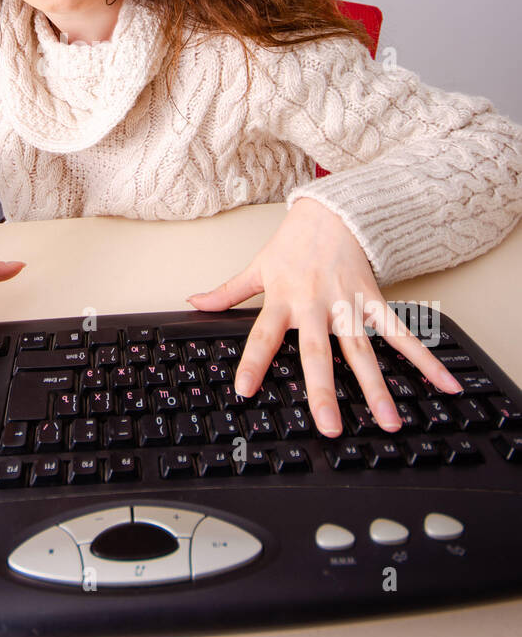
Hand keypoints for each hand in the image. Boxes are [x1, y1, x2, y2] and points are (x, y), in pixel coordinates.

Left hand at [185, 197, 463, 437]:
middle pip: (319, 353)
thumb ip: (227, 292)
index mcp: (283, 300)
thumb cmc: (293, 243)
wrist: (333, 211)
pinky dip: (424, 359)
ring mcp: (348, 305)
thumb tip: (193, 303)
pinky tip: (444, 383)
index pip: (263, 335)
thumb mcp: (257, 266)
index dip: (253, 362)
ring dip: (377, 387)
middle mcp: (316, 305)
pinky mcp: (374, 300)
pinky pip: (401, 333)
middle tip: (329, 425)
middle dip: (324, 390)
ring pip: (363, 351)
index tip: (245, 390)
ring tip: (388, 421)